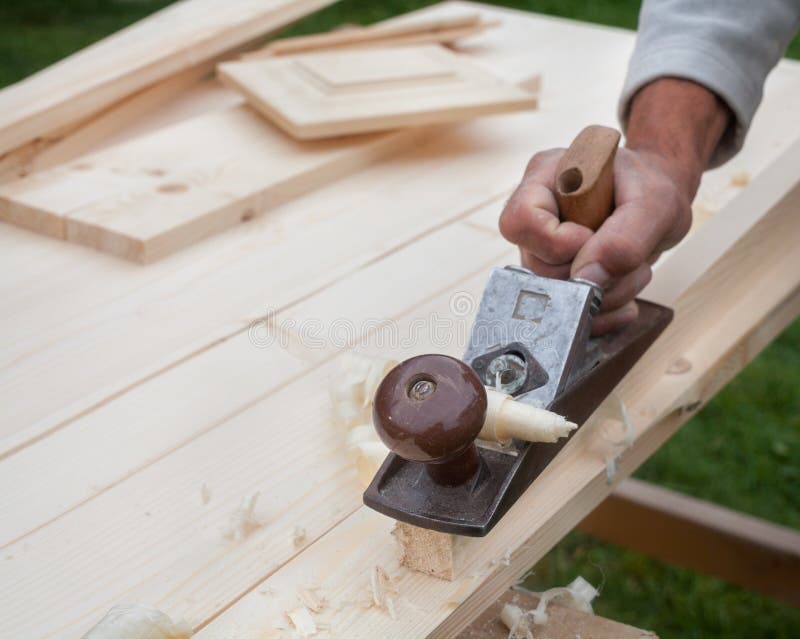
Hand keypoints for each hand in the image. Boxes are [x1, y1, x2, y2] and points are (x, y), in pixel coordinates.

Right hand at [498, 78, 730, 333]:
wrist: (659, 200)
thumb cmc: (652, 187)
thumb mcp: (654, 205)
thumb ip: (624, 240)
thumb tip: (586, 279)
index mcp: (544, 178)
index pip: (519, 221)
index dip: (555, 243)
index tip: (592, 236)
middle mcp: (535, 215)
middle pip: (537, 267)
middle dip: (589, 275)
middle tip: (629, 259)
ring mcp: (542, 249)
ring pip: (556, 295)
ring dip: (606, 294)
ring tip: (635, 268)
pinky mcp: (557, 275)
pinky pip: (570, 311)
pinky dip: (605, 312)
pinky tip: (627, 290)